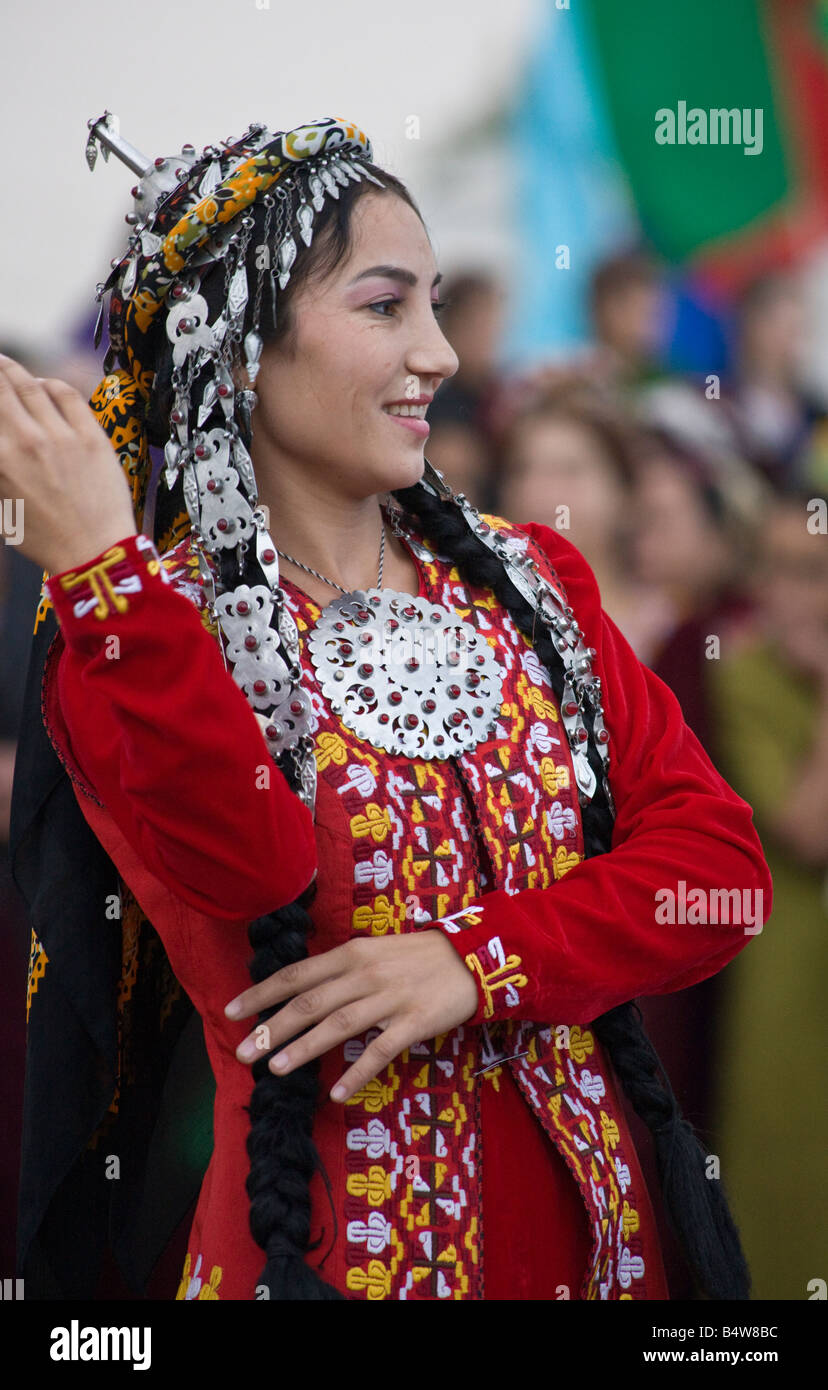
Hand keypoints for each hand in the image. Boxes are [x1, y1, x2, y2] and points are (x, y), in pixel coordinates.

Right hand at [0, 354, 137, 573]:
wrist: (94, 554)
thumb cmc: (46, 539)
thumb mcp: (4, 507)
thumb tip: (2, 450)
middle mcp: (25, 443)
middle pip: (0, 388)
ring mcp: (60, 437)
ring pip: (30, 385)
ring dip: (12, 370)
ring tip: (4, 363)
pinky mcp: (91, 437)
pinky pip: (67, 395)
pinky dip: (51, 383)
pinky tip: (44, 384)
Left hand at [225, 930, 478, 1102]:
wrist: (472, 958)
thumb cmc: (416, 957)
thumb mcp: (373, 951)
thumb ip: (340, 971)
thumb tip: (299, 992)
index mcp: (351, 954)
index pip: (297, 974)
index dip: (262, 993)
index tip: (232, 1012)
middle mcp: (365, 974)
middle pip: (309, 1003)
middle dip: (272, 1028)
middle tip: (243, 1052)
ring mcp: (389, 999)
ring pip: (338, 1025)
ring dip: (304, 1049)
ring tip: (275, 1069)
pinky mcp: (413, 1023)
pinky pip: (380, 1051)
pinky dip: (356, 1072)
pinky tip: (336, 1092)